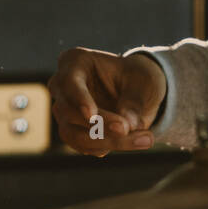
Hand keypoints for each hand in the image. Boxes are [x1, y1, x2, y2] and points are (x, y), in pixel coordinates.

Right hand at [48, 48, 166, 156]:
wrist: (141, 91)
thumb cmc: (139, 78)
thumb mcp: (144, 82)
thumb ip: (134, 102)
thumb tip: (129, 125)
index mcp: (75, 61)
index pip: (69, 81)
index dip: (79, 99)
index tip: (91, 114)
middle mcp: (62, 87)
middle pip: (70, 111)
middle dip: (100, 124)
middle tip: (128, 129)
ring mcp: (65, 112)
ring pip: (75, 134)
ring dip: (109, 141)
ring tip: (145, 138)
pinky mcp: (73, 132)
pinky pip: (84, 146)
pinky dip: (110, 146)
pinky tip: (136, 141)